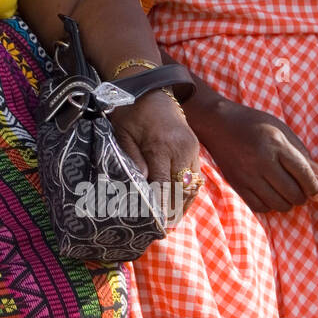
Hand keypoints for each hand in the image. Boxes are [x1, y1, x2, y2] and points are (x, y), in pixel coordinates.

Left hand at [111, 91, 200, 220]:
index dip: (160, 207)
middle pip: (182, 190)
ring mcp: (192, 149)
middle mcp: (182, 149)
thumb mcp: (122, 133)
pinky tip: (177, 202)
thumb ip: (131, 159)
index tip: (154, 224)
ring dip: (182, 203)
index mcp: (162, 146)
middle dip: (172, 211)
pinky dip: (187, 191)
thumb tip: (139, 185)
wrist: (151, 87)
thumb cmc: (130, 110)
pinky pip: (196, 176)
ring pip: (192, 186)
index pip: (164, 186)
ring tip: (170, 221)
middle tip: (162, 229)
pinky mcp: (196, 148)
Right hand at [195, 99, 317, 212]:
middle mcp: (261, 161)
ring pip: (278, 203)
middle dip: (303, 196)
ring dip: (287, 202)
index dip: (315, 187)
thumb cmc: (254, 124)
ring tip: (285, 193)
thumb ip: (301, 154)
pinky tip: (270, 195)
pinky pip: (259, 207)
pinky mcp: (236, 184)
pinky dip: (269, 205)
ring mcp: (247, 175)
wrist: (218, 123)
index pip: (304, 174)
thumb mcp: (281, 130)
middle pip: (293, 193)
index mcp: (275, 145)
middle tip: (302, 191)